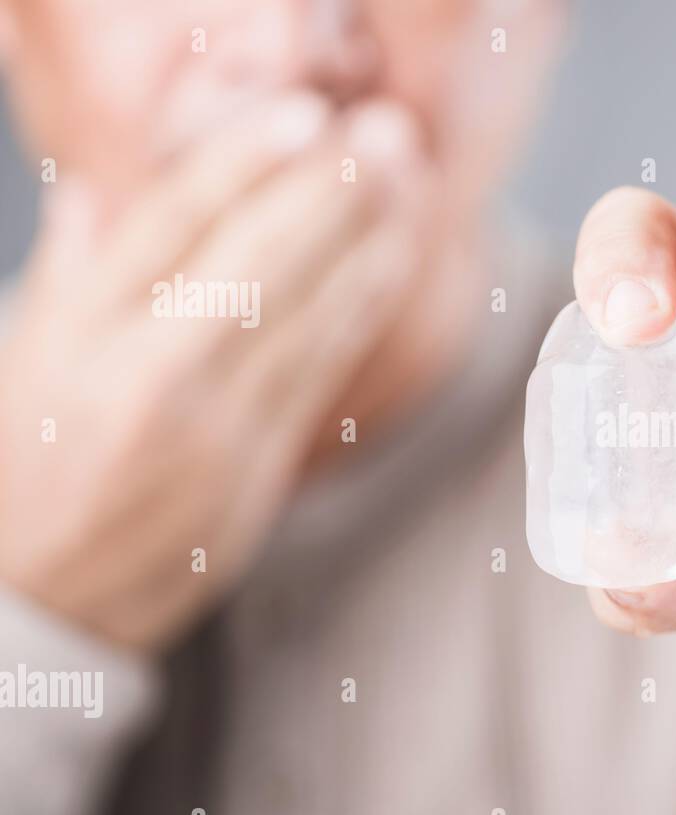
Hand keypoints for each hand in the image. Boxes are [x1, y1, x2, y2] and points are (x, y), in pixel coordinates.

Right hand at [0, 93, 431, 651]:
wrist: (45, 605)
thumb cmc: (22, 469)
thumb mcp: (19, 362)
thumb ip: (68, 274)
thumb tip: (100, 190)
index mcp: (77, 340)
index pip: (167, 229)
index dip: (242, 164)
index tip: (300, 116)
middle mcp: (148, 380)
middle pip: (254, 266)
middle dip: (327, 193)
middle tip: (381, 134)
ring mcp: (213, 433)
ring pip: (304, 319)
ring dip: (365, 243)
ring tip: (406, 183)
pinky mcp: (259, 476)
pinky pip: (320, 378)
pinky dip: (359, 313)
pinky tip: (390, 264)